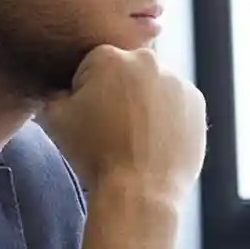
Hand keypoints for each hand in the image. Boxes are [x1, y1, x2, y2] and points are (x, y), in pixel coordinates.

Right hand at [37, 45, 205, 206]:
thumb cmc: (94, 155)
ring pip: (153, 85)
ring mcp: (175, 79)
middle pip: (126, 71)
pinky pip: (177, 101)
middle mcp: (145, 59)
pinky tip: (156, 140)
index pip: (91, 66)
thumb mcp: (54, 119)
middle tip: (112, 128)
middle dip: (118, 92)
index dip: (86, 92)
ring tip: (136, 137)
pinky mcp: (196, 101)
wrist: (138, 192)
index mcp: (107, 56)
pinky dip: (168, 115)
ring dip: (145, 102)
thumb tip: (58, 89)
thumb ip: (53, 93)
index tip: (89, 117)